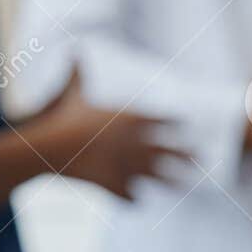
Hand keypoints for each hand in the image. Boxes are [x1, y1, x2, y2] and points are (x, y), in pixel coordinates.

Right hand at [30, 69, 189, 199]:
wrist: (50, 148)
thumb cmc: (61, 118)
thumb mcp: (73, 94)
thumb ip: (79, 75)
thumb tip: (75, 50)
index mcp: (129, 120)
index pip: (161, 120)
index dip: (173, 122)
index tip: (185, 124)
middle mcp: (135, 144)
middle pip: (170, 150)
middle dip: (186, 154)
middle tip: (201, 158)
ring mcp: (128, 167)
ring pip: (159, 177)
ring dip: (174, 181)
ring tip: (185, 185)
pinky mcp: (117, 187)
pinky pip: (132, 197)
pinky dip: (134, 200)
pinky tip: (137, 201)